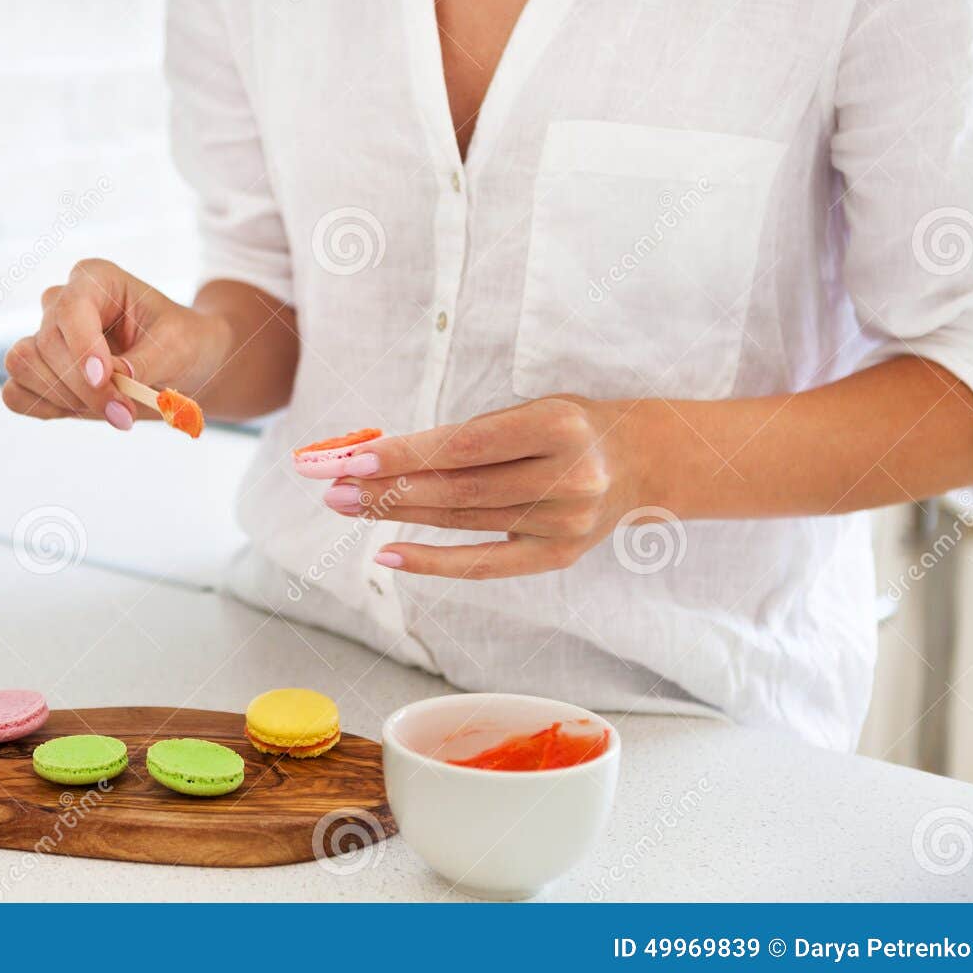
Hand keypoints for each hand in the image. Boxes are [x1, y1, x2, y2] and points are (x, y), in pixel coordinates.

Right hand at [2, 259, 227, 429]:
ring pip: (22, 364)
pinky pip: (14, 393)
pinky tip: (80, 412)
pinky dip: (42, 407)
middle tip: (124, 414)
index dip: (82, 347)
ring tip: (110, 411)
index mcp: (96, 280)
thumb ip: (146, 361)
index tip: (106, 380)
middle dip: (84, 387)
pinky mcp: (40, 373)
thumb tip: (114, 379)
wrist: (182, 366)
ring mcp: (46, 337)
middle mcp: (63, 303)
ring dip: (63, 397)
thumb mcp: (179, 347)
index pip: (71, 309)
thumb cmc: (184, 344)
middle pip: (46, 343)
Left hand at [319, 397, 649, 578]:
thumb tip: (378, 455)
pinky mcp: (559, 555)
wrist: (639, 460)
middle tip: (333, 484)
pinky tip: (387, 553)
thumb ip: (466, 434)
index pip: (464, 446)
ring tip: (348, 504)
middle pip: (458, 488)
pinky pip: (485, 564)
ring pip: (463, 522)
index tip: (352, 457)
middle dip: (388, 486)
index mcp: (558, 425)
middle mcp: (567, 477)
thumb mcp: (528, 408)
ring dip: (397, 514)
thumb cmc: (565, 426)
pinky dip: (433, 561)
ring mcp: (565, 523)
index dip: (405, 454)